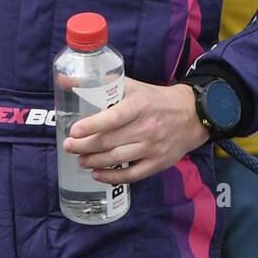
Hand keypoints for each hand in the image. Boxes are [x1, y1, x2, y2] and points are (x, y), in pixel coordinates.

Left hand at [63, 79, 207, 183]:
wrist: (191, 115)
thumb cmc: (154, 99)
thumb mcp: (131, 85)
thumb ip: (101, 83)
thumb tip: (65, 80)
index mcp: (139, 105)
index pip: (113, 117)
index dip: (92, 125)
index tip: (73, 131)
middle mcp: (147, 127)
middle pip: (110, 141)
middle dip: (85, 146)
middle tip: (69, 147)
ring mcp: (153, 147)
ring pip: (118, 159)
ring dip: (94, 161)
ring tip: (80, 160)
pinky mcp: (158, 163)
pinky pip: (132, 175)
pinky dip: (112, 177)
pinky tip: (97, 174)